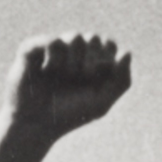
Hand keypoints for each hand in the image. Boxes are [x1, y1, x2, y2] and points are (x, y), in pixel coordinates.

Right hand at [0, 34, 133, 161]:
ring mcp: (54, 50)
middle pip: (94, 38)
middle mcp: (72, 53)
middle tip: (85, 76)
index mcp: (90, 63)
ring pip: (75, 37)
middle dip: (94, 58)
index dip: (108, 57)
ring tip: (67, 74)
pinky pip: (53, 41)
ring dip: (76, 58)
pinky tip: (48, 70)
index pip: (108, 45)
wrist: (35, 124)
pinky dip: (56, 57)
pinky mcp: (34, 49)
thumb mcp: (101, 103)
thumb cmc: (68, 114)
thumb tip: (127, 52)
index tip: (99, 76)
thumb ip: (121, 80)